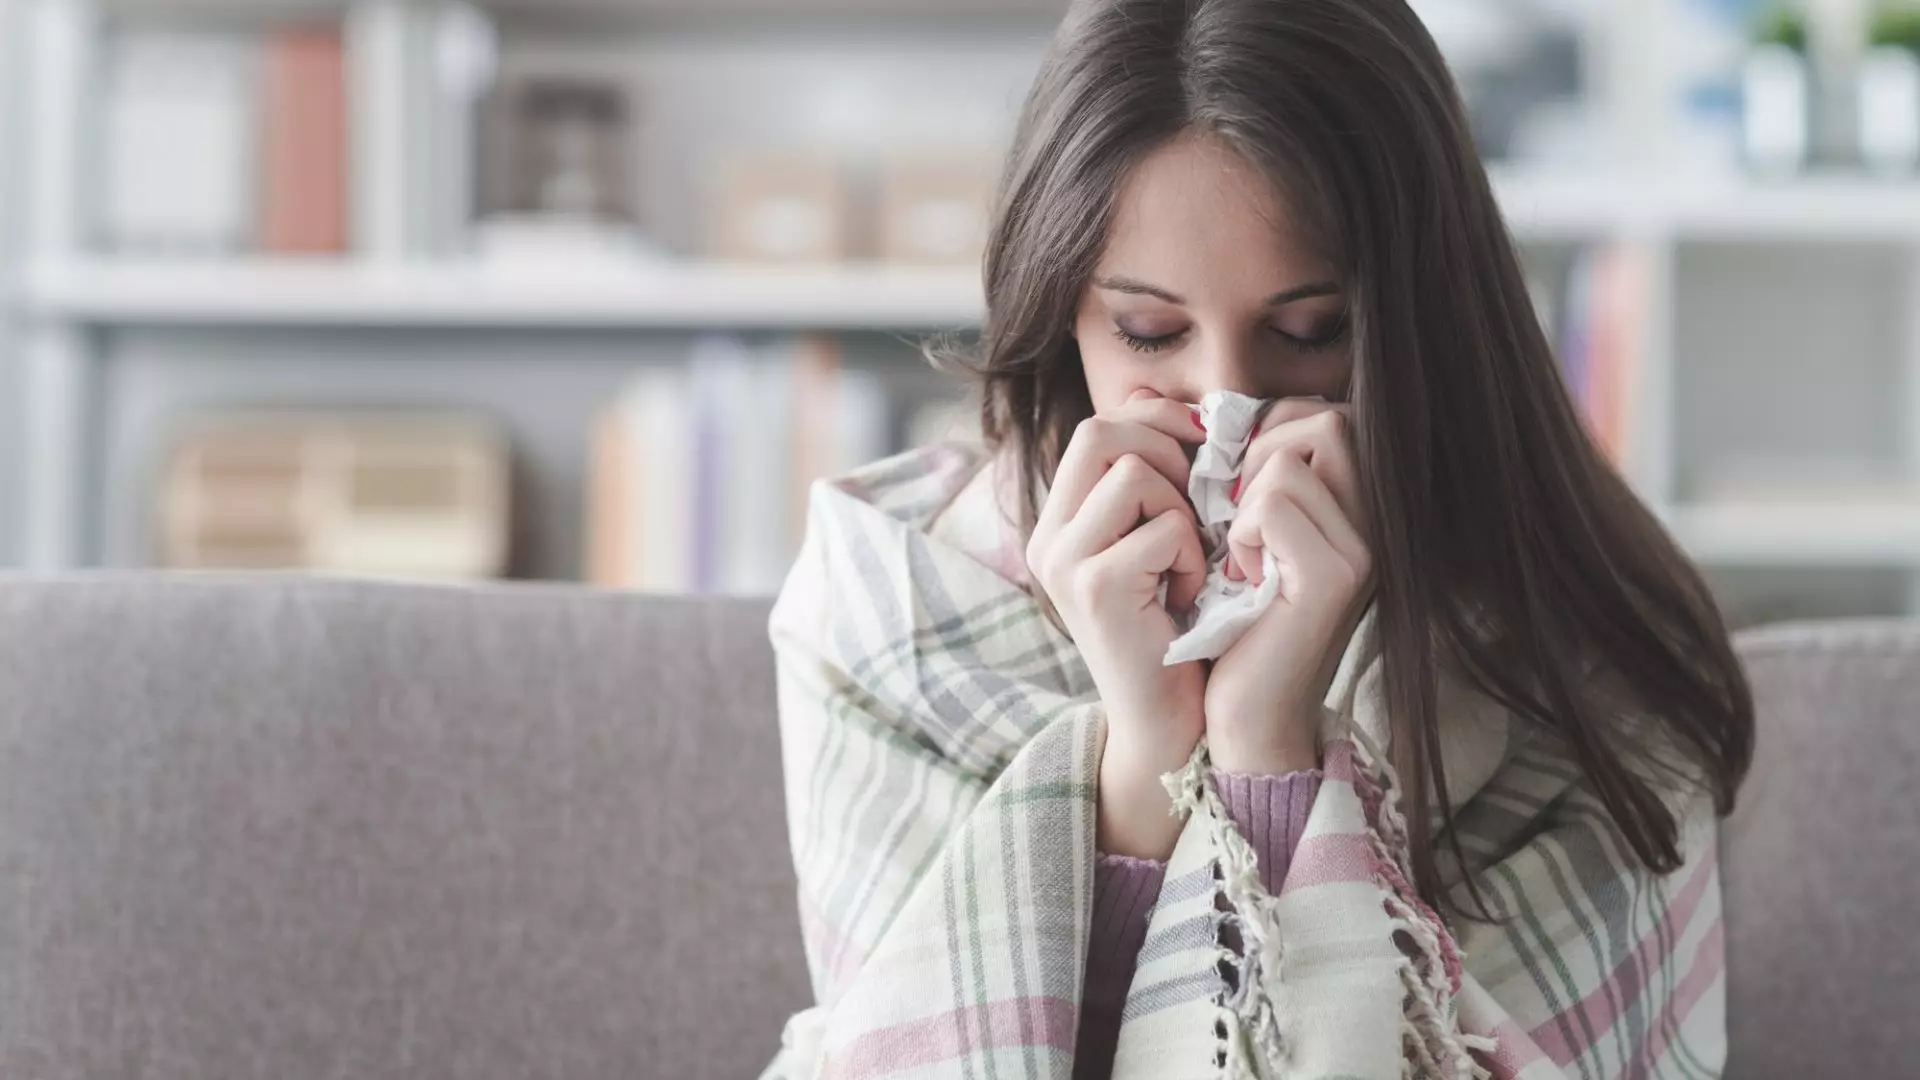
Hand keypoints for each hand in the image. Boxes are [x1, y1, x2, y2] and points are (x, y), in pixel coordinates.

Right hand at [1027, 389, 1207, 858]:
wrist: (1169, 724)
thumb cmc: (1178, 632)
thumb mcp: (1160, 544)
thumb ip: (1155, 481)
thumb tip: (1167, 401)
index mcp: (1060, 522)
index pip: (1098, 425)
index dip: (1157, 422)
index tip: (1202, 451)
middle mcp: (1049, 537)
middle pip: (1104, 430)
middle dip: (1170, 453)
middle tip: (1199, 504)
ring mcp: (1064, 561)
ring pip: (1137, 473)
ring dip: (1184, 511)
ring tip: (1189, 561)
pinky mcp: (1094, 588)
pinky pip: (1164, 527)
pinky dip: (1193, 557)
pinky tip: (1189, 597)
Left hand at [1204, 400, 1374, 774]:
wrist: (1246, 714)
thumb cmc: (1236, 622)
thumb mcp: (1249, 535)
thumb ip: (1257, 475)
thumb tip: (1217, 412)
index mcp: (1362, 508)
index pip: (1325, 415)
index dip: (1270, 434)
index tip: (1240, 493)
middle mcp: (1378, 523)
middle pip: (1322, 421)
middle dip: (1258, 455)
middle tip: (1237, 518)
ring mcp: (1364, 549)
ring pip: (1289, 459)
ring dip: (1244, 504)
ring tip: (1245, 557)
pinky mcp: (1334, 577)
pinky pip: (1273, 503)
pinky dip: (1240, 534)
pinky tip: (1245, 578)